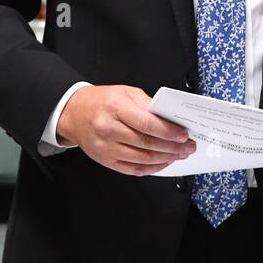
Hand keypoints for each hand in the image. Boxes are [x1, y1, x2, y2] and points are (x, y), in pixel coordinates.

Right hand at [56, 84, 195, 174]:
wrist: (74, 113)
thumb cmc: (102, 101)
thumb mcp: (126, 92)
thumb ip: (148, 105)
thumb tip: (171, 119)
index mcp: (115, 108)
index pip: (148, 124)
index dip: (169, 132)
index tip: (183, 135)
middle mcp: (109, 129)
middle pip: (147, 143)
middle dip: (173, 147)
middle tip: (188, 147)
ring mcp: (106, 147)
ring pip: (143, 159)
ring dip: (166, 159)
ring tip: (179, 155)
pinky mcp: (106, 160)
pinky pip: (133, 169)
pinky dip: (152, 168)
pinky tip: (163, 162)